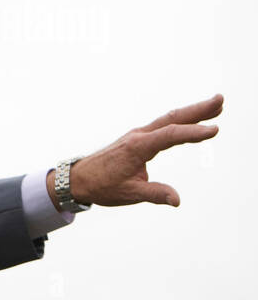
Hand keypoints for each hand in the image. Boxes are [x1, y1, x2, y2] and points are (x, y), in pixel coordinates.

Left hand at [54, 94, 222, 207]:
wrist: (78, 179)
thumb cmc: (102, 186)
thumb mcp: (128, 193)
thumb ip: (154, 194)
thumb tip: (177, 200)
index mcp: (137, 147)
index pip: (169, 136)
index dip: (192, 133)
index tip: (213, 131)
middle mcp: (138, 136)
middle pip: (172, 119)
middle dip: (198, 109)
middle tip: (221, 99)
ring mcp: (138, 135)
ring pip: (168, 119)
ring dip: (192, 112)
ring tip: (216, 105)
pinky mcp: (138, 138)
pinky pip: (163, 125)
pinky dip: (180, 120)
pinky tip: (193, 119)